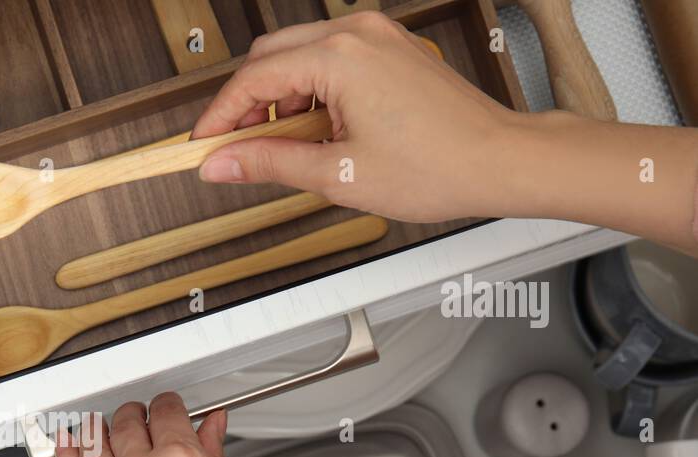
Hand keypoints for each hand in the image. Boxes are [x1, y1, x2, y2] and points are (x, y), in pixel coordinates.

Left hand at [55, 393, 281, 456]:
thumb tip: (211, 428)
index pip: (167, 412)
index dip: (168, 407)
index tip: (167, 410)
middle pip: (126, 424)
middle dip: (135, 417)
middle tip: (138, 420)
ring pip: (94, 447)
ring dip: (99, 431)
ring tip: (100, 427)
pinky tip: (69, 446)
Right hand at [192, 11, 697, 254]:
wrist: (499, 160)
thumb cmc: (437, 166)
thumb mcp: (336, 175)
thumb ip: (269, 163)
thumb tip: (222, 164)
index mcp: (340, 58)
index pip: (253, 80)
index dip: (220, 117)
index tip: (204, 147)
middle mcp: (356, 34)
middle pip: (269, 57)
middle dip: (246, 104)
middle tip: (238, 151)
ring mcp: (376, 37)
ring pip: (297, 55)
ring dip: (280, 98)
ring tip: (287, 148)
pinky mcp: (389, 49)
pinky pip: (330, 59)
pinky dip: (311, 91)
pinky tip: (318, 132)